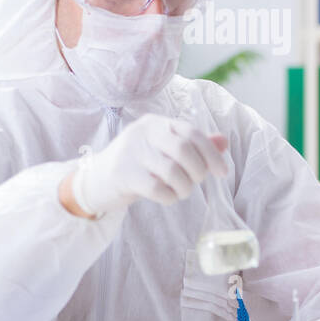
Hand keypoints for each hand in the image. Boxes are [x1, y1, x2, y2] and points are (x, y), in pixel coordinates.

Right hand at [65, 115, 227, 217]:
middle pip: (183, 149)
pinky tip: (167, 197)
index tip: (222, 173)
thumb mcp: (163, 150)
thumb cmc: (137, 165)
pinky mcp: (122, 174)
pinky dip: (169, 197)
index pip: (191, 132)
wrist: (95, 181)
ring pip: (171, 170)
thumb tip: (224, 142)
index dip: (212, 153)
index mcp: (155, 123)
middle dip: (198, 170)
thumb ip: (192, 145)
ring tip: (181, 192)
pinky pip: (156, 188)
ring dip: (184, 187)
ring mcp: (130, 153)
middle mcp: (142, 133)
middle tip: (196, 182)